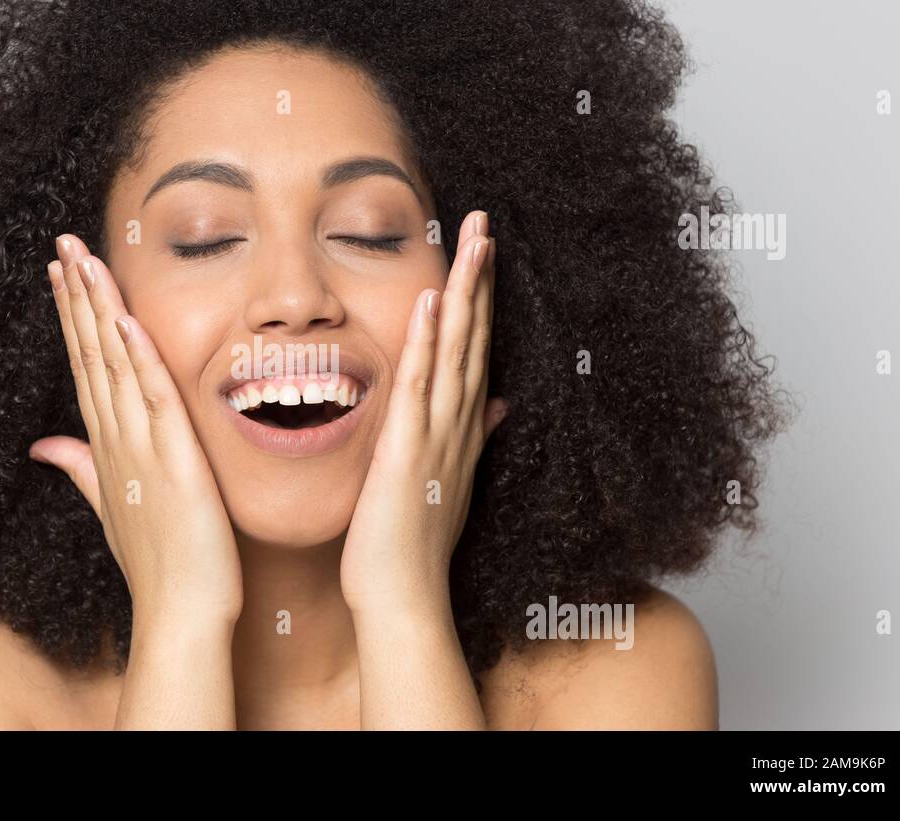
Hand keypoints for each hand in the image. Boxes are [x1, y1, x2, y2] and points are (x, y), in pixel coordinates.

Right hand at [30, 235, 243, 627]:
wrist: (180, 614)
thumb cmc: (157, 566)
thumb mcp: (114, 509)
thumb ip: (82, 470)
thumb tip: (44, 447)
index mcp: (109, 447)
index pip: (86, 367)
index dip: (73, 318)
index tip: (62, 273)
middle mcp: (117, 440)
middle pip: (91, 354)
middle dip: (77, 297)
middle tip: (63, 244)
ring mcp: (141, 447)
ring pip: (113, 365)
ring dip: (98, 310)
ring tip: (82, 259)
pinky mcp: (173, 460)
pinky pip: (153, 399)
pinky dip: (138, 359)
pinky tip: (126, 319)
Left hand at [340, 211, 507, 618]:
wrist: (402, 596)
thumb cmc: (414, 544)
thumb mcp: (446, 482)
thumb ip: (470, 438)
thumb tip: (497, 406)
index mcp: (460, 430)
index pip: (474, 351)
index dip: (480, 300)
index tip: (481, 254)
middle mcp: (456, 425)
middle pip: (474, 338)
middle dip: (480, 278)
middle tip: (484, 220)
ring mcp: (437, 436)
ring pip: (456, 351)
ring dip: (466, 293)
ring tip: (474, 238)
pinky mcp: (408, 452)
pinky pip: (420, 387)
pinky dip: (429, 343)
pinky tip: (433, 300)